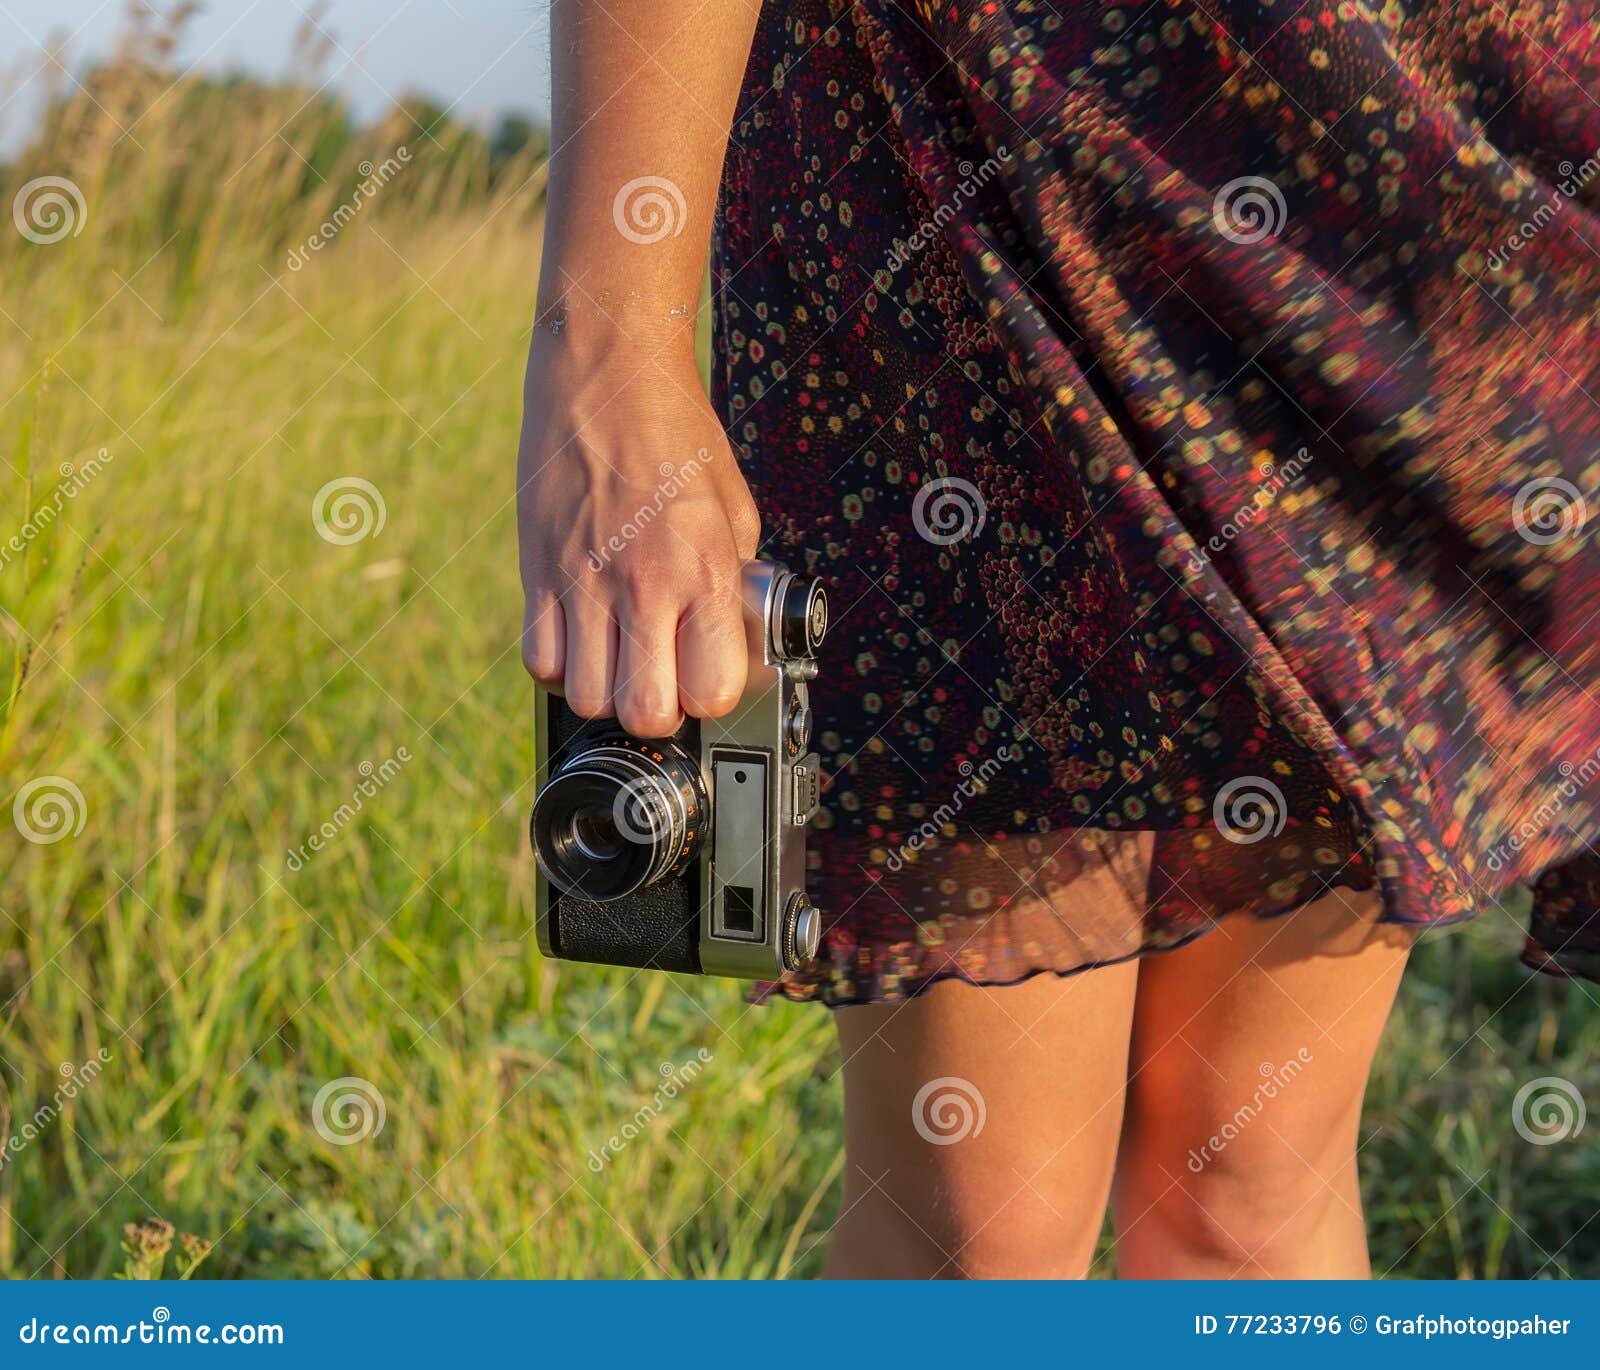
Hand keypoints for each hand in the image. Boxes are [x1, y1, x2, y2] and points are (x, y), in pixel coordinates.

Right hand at [516, 338, 760, 737]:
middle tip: (664, 677)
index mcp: (704, 568)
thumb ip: (734, 579)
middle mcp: (643, 583)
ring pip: (587, 698)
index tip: (708, 673)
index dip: (712, 695)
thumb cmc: (678, 435)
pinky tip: (583, 640)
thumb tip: (730, 633)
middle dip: (659, 712)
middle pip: (645, 714)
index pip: (712, 690)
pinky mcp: (538, 573)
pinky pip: (540, 660)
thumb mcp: (734, 508)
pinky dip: (561, 667)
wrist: (607, 374)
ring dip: (607, 692)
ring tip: (621, 659)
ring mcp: (583, 582)